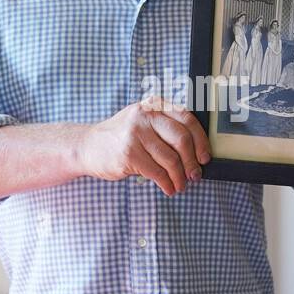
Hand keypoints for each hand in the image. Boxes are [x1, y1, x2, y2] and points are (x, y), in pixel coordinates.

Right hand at [79, 95, 211, 196]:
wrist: (88, 146)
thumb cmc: (122, 136)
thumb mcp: (143, 121)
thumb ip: (166, 127)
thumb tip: (197, 152)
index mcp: (153, 105)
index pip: (187, 119)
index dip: (200, 140)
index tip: (205, 157)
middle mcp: (145, 116)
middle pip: (181, 139)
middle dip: (192, 161)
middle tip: (195, 175)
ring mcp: (135, 134)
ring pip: (170, 159)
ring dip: (179, 177)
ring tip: (181, 185)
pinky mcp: (128, 154)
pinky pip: (156, 172)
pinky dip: (166, 183)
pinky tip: (168, 188)